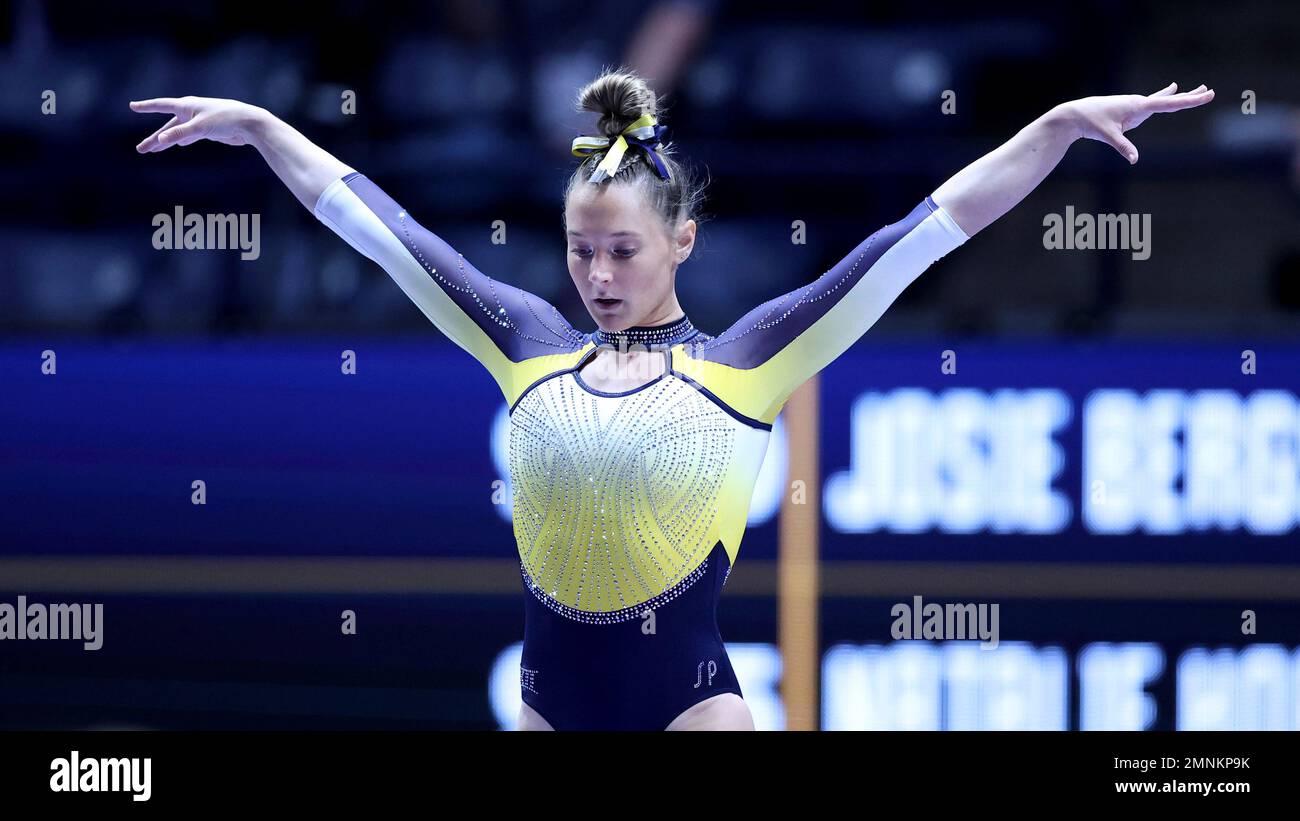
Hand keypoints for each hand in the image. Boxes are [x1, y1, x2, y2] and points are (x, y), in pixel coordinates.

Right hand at [130, 96, 264, 152]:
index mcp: (186, 105)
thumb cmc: (225, 120)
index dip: (146, 106)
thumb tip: (161, 140)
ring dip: (166, 141)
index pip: (160, 105)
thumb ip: (180, 133)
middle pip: (167, 127)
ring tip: (153, 150)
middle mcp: (191, 112)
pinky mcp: (209, 130)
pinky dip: (182, 140)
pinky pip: (190, 136)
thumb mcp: (200, 127)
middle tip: (141, 150)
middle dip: (154, 138)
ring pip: (178, 133)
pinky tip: (178, 144)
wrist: (249, 124)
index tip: (132, 106)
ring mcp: (199, 121)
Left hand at [1064, 83, 1214, 164]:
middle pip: (1170, 99)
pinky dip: (1165, 96)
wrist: (1076, 114)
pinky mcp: (1132, 109)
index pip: (1169, 103)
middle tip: (1210, 91)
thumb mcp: (1107, 135)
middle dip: (1190, 96)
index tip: (1206, 94)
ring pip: (1164, 99)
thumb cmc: (1091, 122)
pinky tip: (1173, 89)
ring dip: (1182, 95)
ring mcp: (1136, 105)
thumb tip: (1135, 160)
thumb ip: (1123, 147)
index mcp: (1138, 105)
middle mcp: (1140, 102)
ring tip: (1198, 89)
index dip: (1189, 100)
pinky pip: (1153, 102)